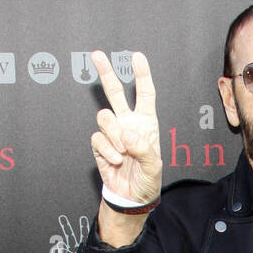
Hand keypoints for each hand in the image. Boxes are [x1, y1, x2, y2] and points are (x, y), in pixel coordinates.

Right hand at [90, 50, 162, 204]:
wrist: (132, 197)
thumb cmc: (147, 180)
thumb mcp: (154, 166)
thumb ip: (143, 149)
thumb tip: (126, 135)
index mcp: (146, 123)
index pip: (144, 94)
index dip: (141, 75)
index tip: (136, 57)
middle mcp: (128, 123)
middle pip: (115, 93)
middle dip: (106, 73)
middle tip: (98, 55)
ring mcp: (113, 133)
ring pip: (104, 116)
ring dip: (114, 134)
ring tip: (123, 152)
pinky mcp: (100, 145)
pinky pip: (98, 138)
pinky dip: (107, 150)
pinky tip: (116, 160)